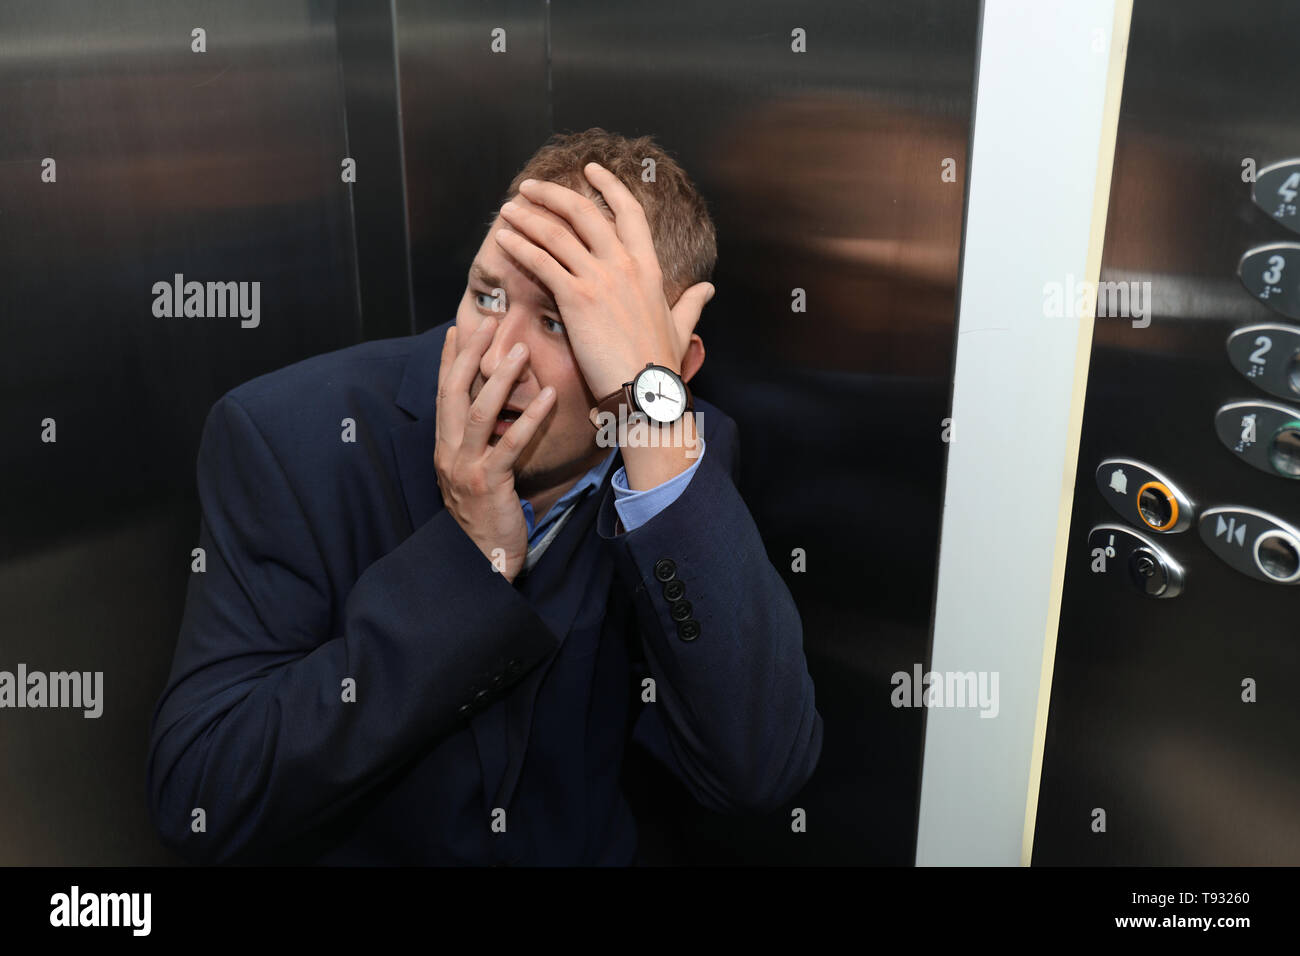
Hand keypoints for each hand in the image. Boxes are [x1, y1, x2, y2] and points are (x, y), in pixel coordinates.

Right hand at [434, 317, 555, 582]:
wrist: (479, 562)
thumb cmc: (485, 517)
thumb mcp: (475, 474)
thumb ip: (480, 444)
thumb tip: (494, 415)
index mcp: (445, 447)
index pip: (444, 393)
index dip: (449, 360)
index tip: (460, 329)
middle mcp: (449, 452)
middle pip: (453, 392)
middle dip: (468, 355)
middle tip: (488, 323)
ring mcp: (466, 467)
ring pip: (479, 412)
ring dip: (499, 378)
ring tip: (519, 349)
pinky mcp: (489, 483)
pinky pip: (510, 444)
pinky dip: (529, 417)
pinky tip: (548, 396)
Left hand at [493, 163, 713, 398]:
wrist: (647, 392)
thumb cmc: (661, 366)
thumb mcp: (681, 327)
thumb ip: (692, 303)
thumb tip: (709, 289)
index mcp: (649, 268)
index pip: (629, 212)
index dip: (609, 186)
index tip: (590, 170)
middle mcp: (624, 265)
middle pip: (585, 212)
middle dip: (553, 193)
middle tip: (531, 186)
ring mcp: (600, 279)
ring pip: (557, 233)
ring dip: (528, 217)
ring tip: (509, 208)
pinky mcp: (577, 299)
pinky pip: (542, 262)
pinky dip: (520, 247)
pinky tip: (504, 239)